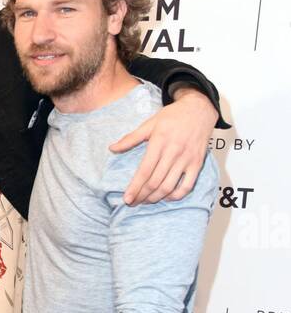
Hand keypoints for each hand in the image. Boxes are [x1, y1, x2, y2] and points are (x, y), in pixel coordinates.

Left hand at [112, 90, 217, 204]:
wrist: (199, 109)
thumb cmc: (173, 116)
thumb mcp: (149, 123)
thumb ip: (130, 138)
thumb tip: (112, 148)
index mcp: (159, 142)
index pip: (144, 171)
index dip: (135, 187)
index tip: (127, 198)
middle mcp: (173, 152)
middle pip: (155, 182)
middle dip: (142, 195)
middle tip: (133, 203)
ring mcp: (186, 159)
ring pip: (169, 186)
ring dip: (156, 198)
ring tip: (146, 201)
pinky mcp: (197, 164)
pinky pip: (187, 186)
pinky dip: (176, 196)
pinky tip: (167, 197)